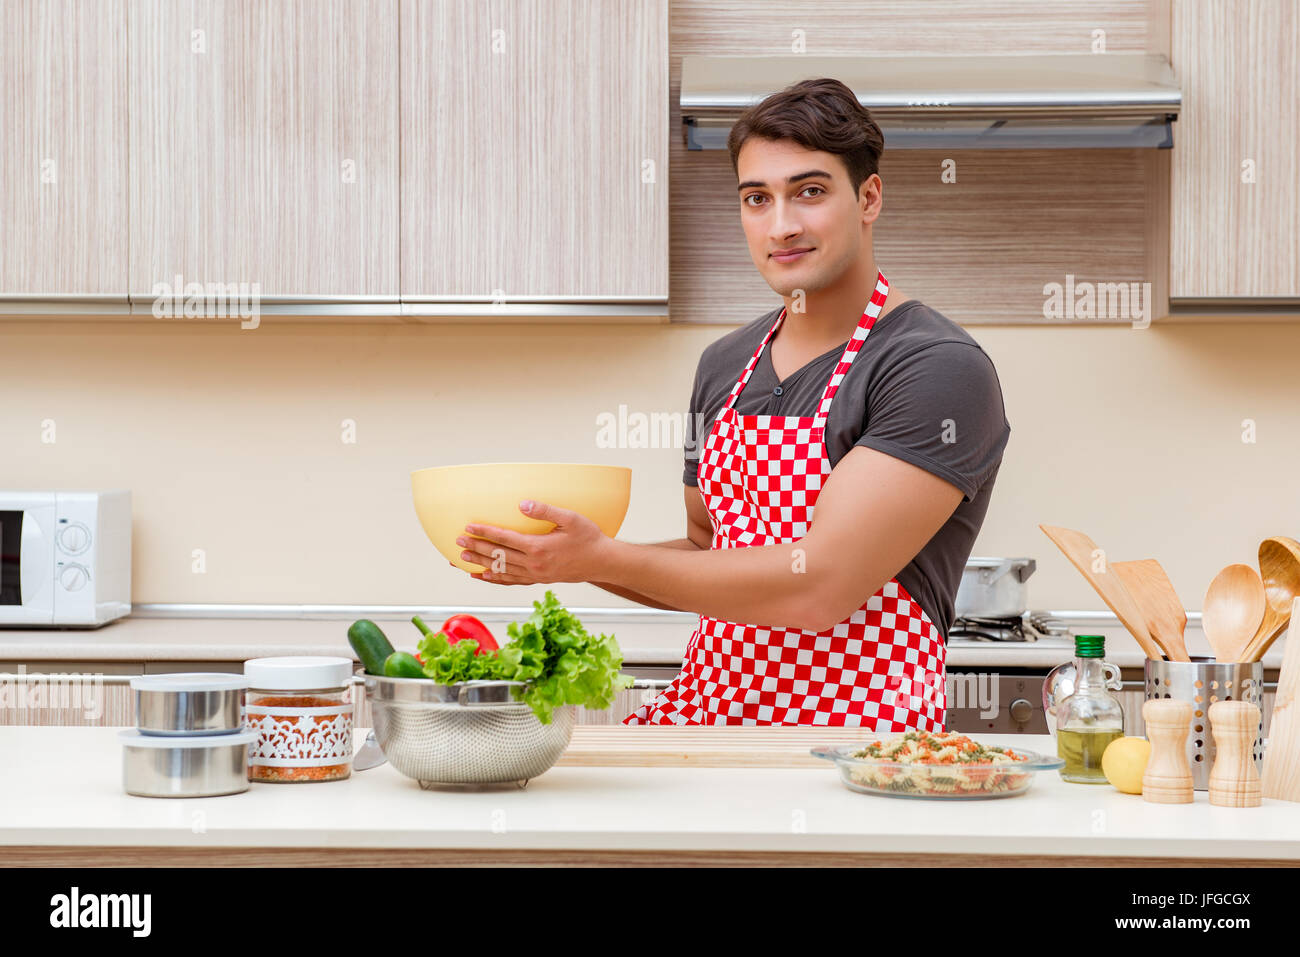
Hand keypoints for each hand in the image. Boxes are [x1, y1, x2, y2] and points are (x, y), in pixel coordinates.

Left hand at [454, 500, 610, 584]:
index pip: (504, 539)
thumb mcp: (571, 518)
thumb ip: (545, 511)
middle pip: (498, 556)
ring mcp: (535, 575)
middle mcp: (534, 564)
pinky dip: (495, 579)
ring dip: (480, 564)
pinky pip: (512, 582)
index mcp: (539, 548)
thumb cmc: (588, 537)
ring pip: (501, 570)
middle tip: (457, 542)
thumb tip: (522, 504)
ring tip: (461, 560)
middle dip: (476, 548)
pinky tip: (484, 576)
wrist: (601, 562)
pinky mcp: (538, 580)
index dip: (485, 532)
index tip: (468, 527)